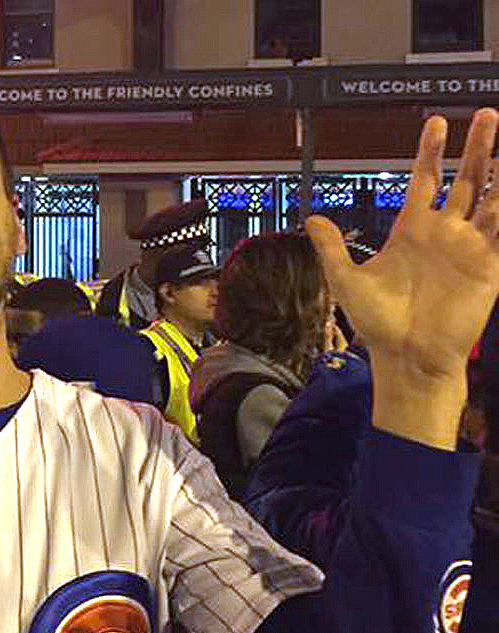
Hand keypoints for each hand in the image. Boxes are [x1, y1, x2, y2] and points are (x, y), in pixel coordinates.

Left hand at [307, 110, 498, 383]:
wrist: (406, 355)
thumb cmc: (376, 322)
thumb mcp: (346, 281)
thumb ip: (332, 249)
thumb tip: (312, 219)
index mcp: (412, 230)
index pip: (426, 179)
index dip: (431, 152)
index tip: (437, 122)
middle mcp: (444, 232)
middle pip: (466, 179)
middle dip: (476, 147)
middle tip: (487, 114)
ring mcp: (469, 247)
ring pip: (491, 197)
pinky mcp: (488, 266)